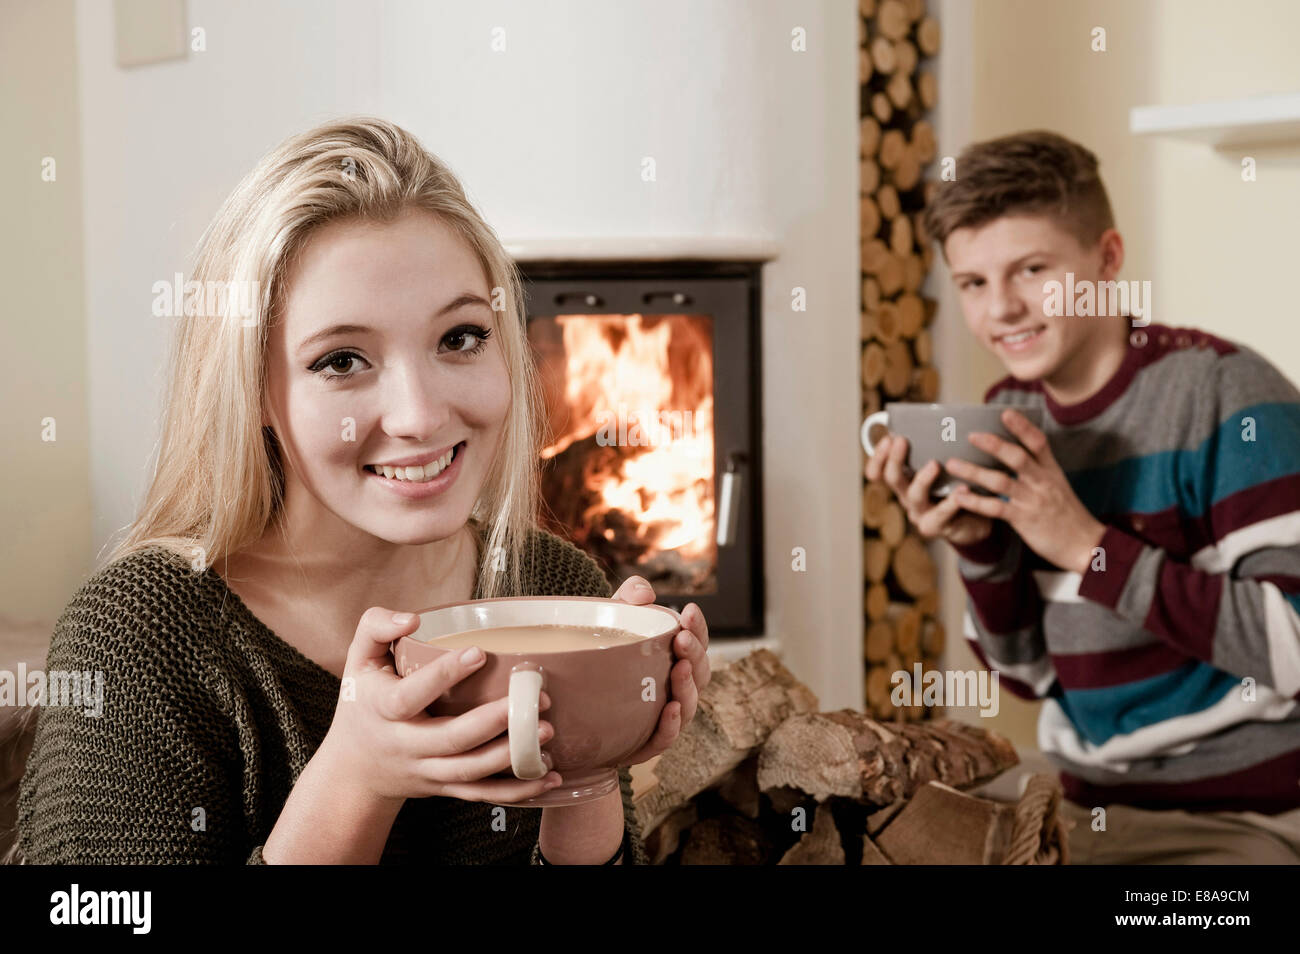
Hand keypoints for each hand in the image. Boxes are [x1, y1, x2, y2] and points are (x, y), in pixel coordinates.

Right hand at [320, 607, 562, 805]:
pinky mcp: (445, 788)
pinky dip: (517, 791)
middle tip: (536, 700)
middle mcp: (406, 745)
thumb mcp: (358, 661)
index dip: (443, 675)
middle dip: (496, 722)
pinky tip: (548, 776)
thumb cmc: (363, 705)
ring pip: (470, 771)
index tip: (479, 653)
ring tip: (547, 732)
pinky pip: (481, 795)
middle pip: (452, 740)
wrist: (354, 771)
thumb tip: (412, 618)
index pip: (411, 695)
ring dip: (512, 755)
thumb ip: (376, 628)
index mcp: (384, 710)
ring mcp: (427, 771)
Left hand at [609, 576, 709, 766]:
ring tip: (679, 668)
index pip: (696, 642)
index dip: (698, 628)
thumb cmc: (602, 661)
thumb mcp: (611, 624)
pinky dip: (671, 724)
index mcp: (674, 659)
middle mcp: (676, 688)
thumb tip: (644, 592)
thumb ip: (627, 601)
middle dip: (695, 654)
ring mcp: (664, 717)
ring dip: (687, 687)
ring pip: (688, 705)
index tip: (689, 611)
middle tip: (681, 639)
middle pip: (699, 673)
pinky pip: (665, 737)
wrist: (571, 712)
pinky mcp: (646, 743)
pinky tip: (669, 708)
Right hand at [865, 432, 992, 546]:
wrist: (976, 520)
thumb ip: (938, 448)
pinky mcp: (937, 526)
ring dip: (923, 478)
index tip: (888, 439)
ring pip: (914, 496)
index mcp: (904, 482)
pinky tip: (963, 489)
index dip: (877, 457)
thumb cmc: (957, 487)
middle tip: (902, 441)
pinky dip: (952, 501)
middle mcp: (907, 497)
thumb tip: (944, 415)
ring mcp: (920, 513)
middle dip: (894, 459)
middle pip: (892, 479)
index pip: (878, 472)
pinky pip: (941, 514)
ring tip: (935, 465)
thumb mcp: (944, 467)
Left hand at [944, 408, 1106, 572]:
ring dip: (974, 471)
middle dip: (994, 444)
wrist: (1085, 544)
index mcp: (1051, 470)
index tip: (1006, 413)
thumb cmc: (1067, 514)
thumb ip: (1038, 470)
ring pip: (1000, 482)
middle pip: (1018, 458)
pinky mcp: (1023, 520)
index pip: (1039, 443)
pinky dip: (975, 501)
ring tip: (953, 464)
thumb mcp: (1057, 485)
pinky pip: (995, 508)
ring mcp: (1032, 501)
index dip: (1022, 426)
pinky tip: (959, 496)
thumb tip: (1014, 453)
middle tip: (971, 436)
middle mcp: (1042, 482)